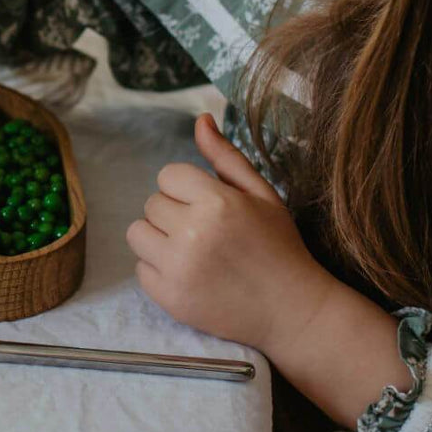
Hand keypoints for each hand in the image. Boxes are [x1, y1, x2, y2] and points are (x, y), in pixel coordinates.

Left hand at [125, 113, 331, 352]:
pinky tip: (189, 275)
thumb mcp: (261, 194)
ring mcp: (178, 267)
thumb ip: (225, 156)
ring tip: (191, 251)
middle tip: (205, 233)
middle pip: (152, 204)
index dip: (186, 189)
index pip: (168, 176)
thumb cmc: (279, 247)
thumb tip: (200, 119)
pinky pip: (140, 269)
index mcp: (217, 202)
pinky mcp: (169, 297)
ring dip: (158, 239)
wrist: (294, 313)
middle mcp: (193, 233)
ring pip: (138, 233)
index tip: (208, 207)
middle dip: (174, 213)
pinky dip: (158, 270)